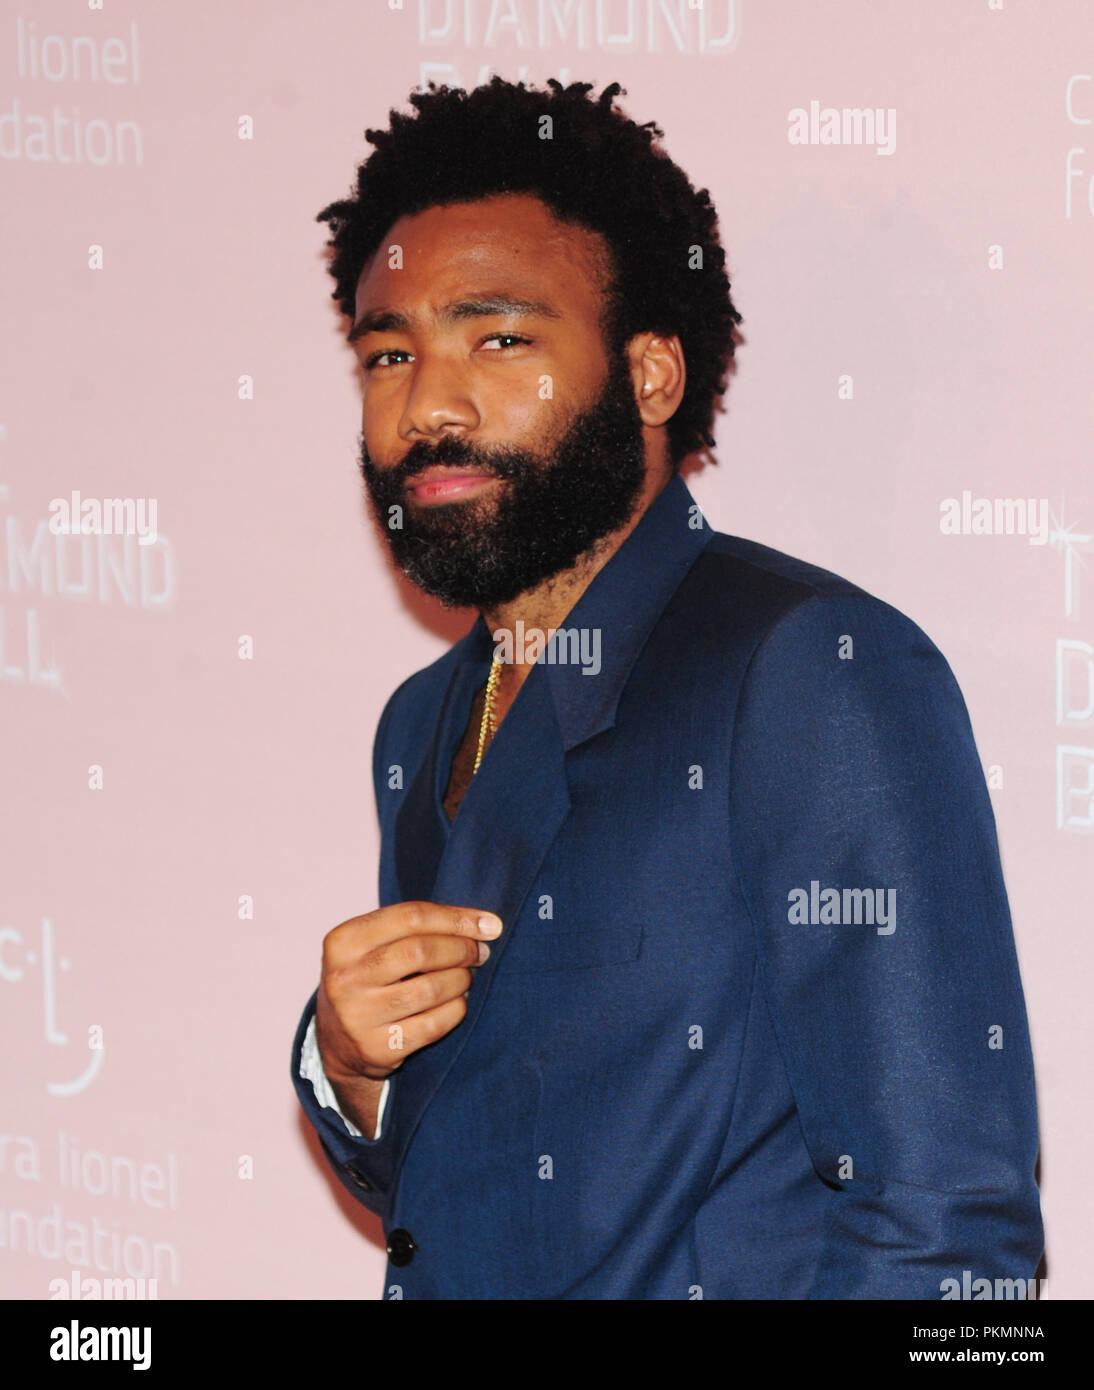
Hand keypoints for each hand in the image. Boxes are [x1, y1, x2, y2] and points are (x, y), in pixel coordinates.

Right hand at [315, 901, 502, 1086]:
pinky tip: (458, 1002)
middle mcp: (344, 978)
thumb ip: (418, 927)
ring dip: (461, 980)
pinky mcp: (376, 1048)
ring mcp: (357, 1016)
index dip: (456, 919)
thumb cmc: (369, 979)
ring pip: (430, 989)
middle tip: (479, 953)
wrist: (337, 1043)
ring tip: (466, 977)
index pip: (410, 916)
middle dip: (462, 949)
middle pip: (420, 951)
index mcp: (343, 941)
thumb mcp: (375, 945)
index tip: (490, 924)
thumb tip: (487, 924)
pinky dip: (456, 1009)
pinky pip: (434, 1025)